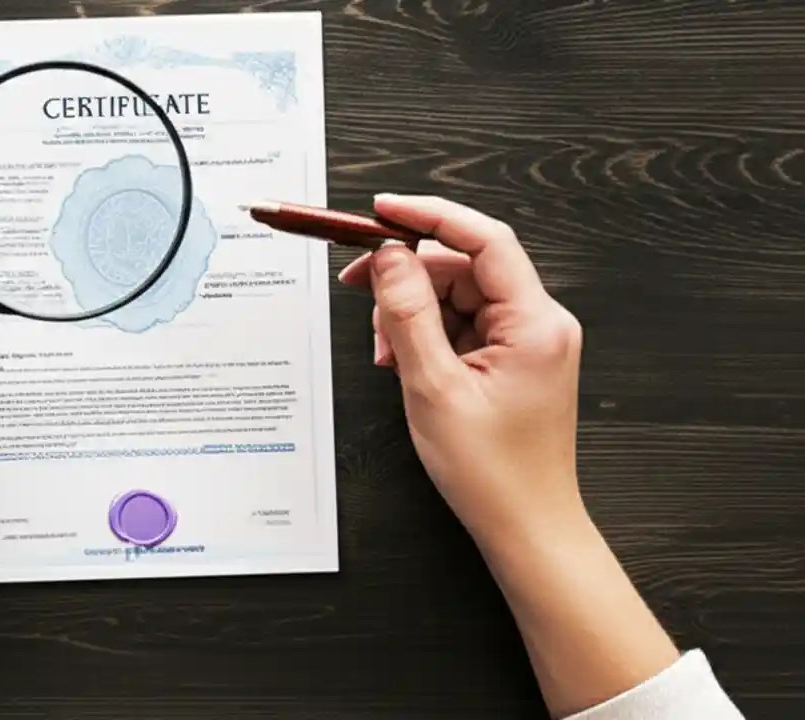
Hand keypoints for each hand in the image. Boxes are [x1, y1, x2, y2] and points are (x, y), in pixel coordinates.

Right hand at [339, 194, 583, 545]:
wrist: (525, 525)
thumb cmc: (492, 472)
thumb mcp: (433, 387)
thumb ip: (408, 315)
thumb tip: (389, 257)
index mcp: (534, 323)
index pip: (483, 240)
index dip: (430, 216)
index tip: (383, 210)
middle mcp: (539, 323)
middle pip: (461, 268)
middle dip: (407, 278)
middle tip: (357, 291)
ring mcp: (527, 341)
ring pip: (456, 296)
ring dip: (411, 314)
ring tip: (386, 353)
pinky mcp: (512, 359)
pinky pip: (462, 325)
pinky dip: (426, 336)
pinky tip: (404, 362)